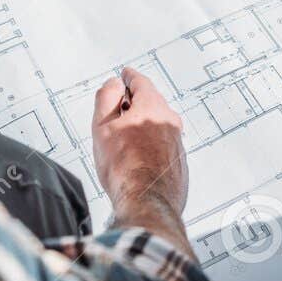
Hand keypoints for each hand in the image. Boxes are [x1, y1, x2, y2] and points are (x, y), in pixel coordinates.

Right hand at [92, 66, 192, 253]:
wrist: (147, 204)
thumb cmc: (125, 170)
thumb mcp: (102, 127)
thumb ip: (106, 98)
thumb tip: (114, 84)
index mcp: (153, 108)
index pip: (140, 82)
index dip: (129, 78)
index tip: (125, 76)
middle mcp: (170, 122)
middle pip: (150, 103)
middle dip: (134, 105)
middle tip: (117, 113)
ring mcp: (177, 142)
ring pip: (157, 125)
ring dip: (142, 128)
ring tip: (122, 145)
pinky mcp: (178, 162)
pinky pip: (162, 145)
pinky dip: (150, 146)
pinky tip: (136, 160)